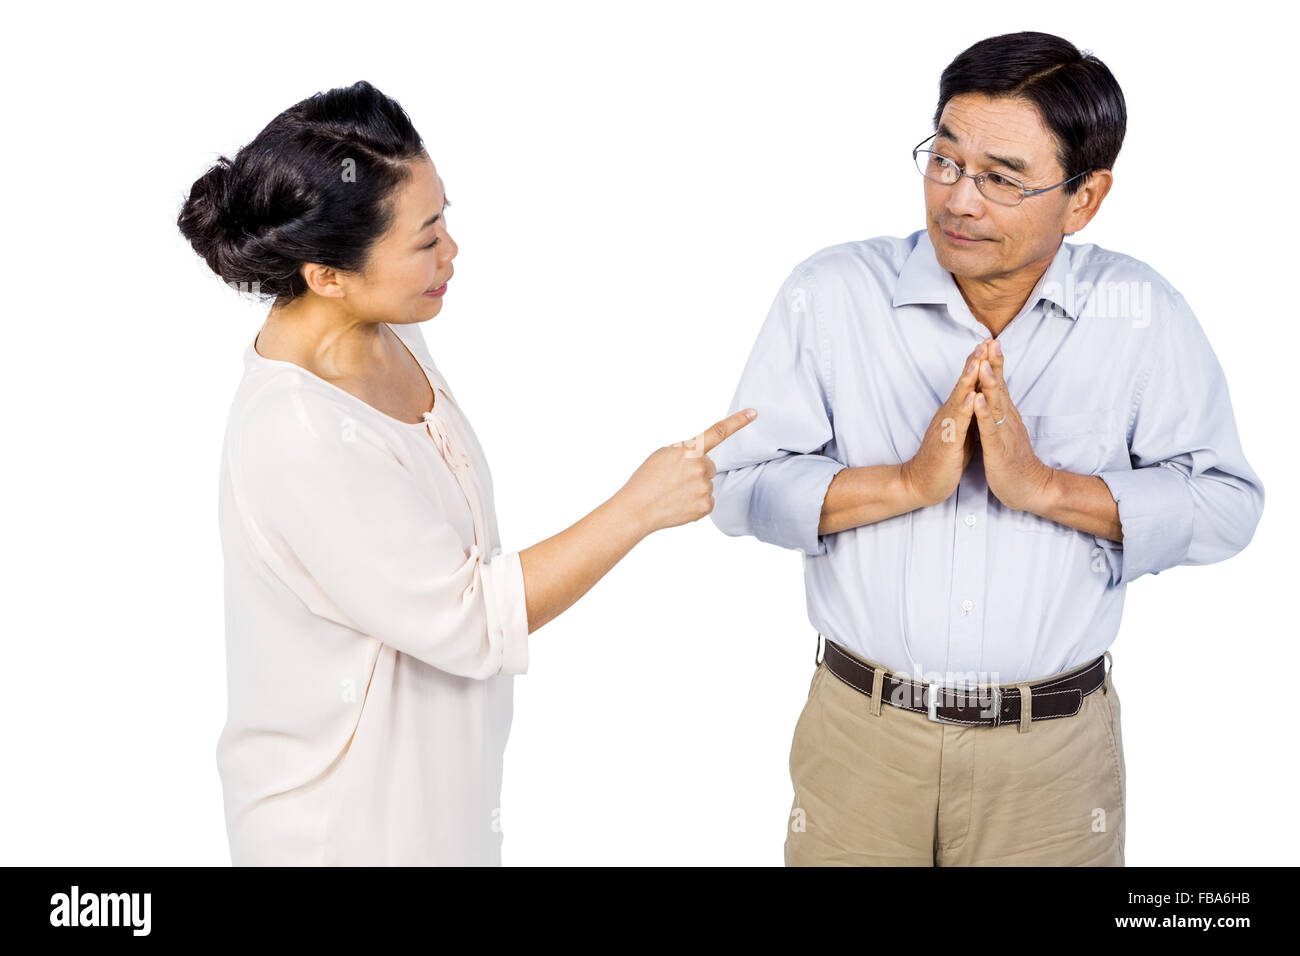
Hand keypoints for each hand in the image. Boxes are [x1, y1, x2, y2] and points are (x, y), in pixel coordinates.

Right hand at [619, 408, 757, 533]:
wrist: (637, 509)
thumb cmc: (646, 480)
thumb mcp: (663, 454)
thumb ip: (685, 451)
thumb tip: (700, 459)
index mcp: (689, 451)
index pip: (718, 432)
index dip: (737, 421)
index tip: (753, 413)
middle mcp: (700, 468)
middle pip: (709, 465)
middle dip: (696, 470)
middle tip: (675, 479)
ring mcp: (704, 488)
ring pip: (706, 484)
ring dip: (694, 487)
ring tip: (674, 493)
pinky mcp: (705, 506)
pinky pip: (707, 500)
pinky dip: (696, 502)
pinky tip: (680, 503)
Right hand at [900, 341, 983, 506]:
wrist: (921, 483)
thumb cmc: (943, 459)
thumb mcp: (960, 432)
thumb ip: (968, 415)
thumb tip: (979, 398)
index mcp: (955, 412)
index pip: (968, 383)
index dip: (978, 363)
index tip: (989, 344)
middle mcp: (949, 414)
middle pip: (963, 384)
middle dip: (974, 362)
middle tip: (985, 341)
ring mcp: (946, 427)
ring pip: (959, 398)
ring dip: (968, 378)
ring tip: (978, 360)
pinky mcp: (947, 443)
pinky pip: (957, 424)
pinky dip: (965, 409)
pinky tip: (972, 396)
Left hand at [971, 338, 1054, 511]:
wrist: (1029, 488)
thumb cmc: (1013, 460)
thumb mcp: (1005, 430)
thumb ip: (1001, 412)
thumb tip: (995, 394)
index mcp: (1006, 415)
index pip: (999, 384)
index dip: (994, 363)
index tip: (990, 340)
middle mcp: (1007, 420)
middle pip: (1000, 387)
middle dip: (994, 364)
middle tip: (991, 340)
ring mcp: (1004, 433)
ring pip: (996, 405)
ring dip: (989, 384)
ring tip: (983, 364)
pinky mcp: (999, 450)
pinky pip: (989, 430)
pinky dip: (983, 414)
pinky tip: (977, 400)